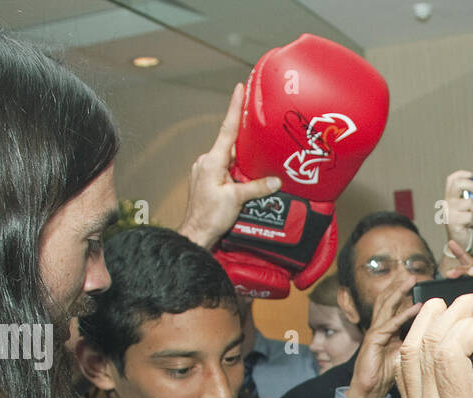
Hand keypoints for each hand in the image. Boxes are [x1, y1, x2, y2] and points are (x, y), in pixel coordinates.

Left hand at [177, 83, 281, 249]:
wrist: (196, 233)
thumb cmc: (210, 216)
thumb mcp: (236, 200)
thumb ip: (256, 187)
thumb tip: (275, 181)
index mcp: (213, 161)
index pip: (227, 129)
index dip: (234, 108)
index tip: (239, 89)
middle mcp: (207, 161)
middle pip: (230, 144)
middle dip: (245, 139)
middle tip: (259, 129)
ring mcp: (205, 170)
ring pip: (228, 158)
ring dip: (241, 159)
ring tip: (257, 162)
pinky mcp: (206, 179)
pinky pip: (224, 168)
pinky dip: (235, 169)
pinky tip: (244, 177)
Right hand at [346, 274, 421, 397]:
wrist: (368, 389)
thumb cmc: (386, 374)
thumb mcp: (405, 353)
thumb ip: (415, 341)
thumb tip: (434, 334)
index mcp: (387, 328)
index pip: (394, 304)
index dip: (403, 292)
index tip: (417, 282)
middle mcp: (380, 326)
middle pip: (389, 299)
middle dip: (400, 285)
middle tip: (413, 273)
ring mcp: (376, 332)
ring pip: (387, 305)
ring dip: (400, 291)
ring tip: (411, 280)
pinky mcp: (374, 340)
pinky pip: (390, 324)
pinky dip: (404, 315)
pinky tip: (416, 307)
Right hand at [443, 169, 472, 258]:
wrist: (460, 243)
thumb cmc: (465, 226)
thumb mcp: (469, 209)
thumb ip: (472, 199)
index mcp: (450, 198)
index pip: (451, 180)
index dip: (461, 174)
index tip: (471, 174)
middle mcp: (447, 203)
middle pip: (458, 184)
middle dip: (472, 185)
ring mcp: (449, 212)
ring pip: (469, 203)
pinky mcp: (453, 222)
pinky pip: (470, 216)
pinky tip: (471, 225)